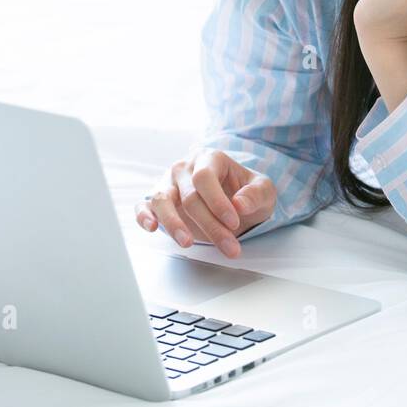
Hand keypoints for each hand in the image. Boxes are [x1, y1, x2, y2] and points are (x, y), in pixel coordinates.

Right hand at [134, 149, 275, 258]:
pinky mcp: (156, 201)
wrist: (233, 200)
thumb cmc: (245, 192)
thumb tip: (240, 205)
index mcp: (209, 158)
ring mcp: (168, 183)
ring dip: (174, 224)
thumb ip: (256, 194)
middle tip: (230, 247)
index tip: (234, 223)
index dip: (217, 201)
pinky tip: (152, 227)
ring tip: (188, 243)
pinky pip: (143, 206)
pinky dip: (144, 216)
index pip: (204, 177)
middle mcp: (184, 168)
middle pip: (190, 196)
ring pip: (162, 200)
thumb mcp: (263, 190)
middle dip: (210, 225)